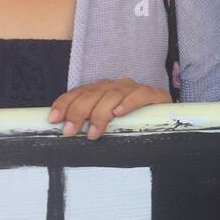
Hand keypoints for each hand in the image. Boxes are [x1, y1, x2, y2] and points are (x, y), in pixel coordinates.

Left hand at [48, 79, 170, 139]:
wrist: (165, 116)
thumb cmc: (131, 123)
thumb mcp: (106, 123)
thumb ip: (88, 123)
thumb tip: (65, 133)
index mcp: (100, 90)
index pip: (78, 92)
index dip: (65, 103)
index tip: (54, 119)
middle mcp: (114, 86)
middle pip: (93, 93)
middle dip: (78, 112)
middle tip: (71, 131)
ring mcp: (133, 88)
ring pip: (113, 94)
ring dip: (100, 113)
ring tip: (94, 132)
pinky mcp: (154, 94)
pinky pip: (140, 95)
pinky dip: (129, 102)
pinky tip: (119, 113)